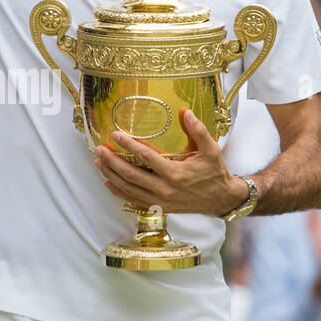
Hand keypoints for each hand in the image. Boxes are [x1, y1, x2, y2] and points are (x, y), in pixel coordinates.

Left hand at [92, 108, 247, 215]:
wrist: (221, 199)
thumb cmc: (215, 172)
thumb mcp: (211, 150)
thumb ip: (198, 130)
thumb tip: (186, 112)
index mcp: (176, 173)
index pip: (145, 157)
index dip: (128, 145)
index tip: (115, 135)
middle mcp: (165, 189)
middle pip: (131, 175)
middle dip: (112, 162)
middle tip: (99, 149)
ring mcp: (160, 201)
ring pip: (129, 189)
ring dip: (111, 175)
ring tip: (99, 162)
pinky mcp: (159, 208)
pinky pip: (134, 200)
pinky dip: (119, 192)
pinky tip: (108, 182)